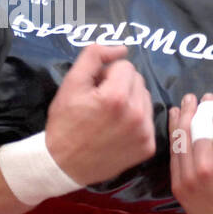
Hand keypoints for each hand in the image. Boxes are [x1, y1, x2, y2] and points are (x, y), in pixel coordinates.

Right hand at [45, 44, 156, 185]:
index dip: (106, 75)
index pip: (125, 66)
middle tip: (100, 103)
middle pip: (137, 80)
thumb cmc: (65, 122)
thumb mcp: (71, 83)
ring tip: (109, 116)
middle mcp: (136, 114)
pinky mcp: (148, 147)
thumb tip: (121, 48)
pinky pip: (148, 119)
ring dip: (130, 101)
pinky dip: (135, 120)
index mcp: (117, 96)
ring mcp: (145, 133)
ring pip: (145, 98)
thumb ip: (94, 56)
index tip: (93, 90)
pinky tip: (118, 129)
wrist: (63, 164)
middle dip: (120, 85)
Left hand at [168, 92, 212, 213]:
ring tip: (187, 101)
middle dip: (201, 106)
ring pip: (182, 136)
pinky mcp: (178, 186)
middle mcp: (207, 165)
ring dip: (183, 114)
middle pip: (199, 124)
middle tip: (204, 97)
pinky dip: (173, 132)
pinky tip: (174, 118)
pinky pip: (173, 153)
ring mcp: (189, 176)